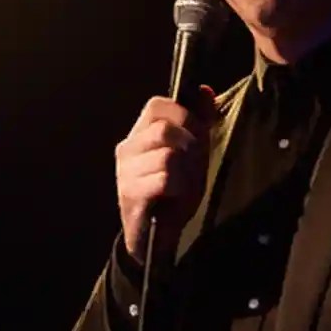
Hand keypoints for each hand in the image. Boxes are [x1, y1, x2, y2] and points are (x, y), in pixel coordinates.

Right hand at [115, 85, 216, 265]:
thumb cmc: (173, 194)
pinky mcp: (131, 194)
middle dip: (191, 147)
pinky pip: (165, 179)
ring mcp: (126, 172)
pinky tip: (177, 199)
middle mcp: (127, 149)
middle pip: (165, 129)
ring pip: (168, 155)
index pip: (157, 105)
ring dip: (188, 172)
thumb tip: (204, 90)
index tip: (198, 137)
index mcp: (139, 135)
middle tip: (195, 167)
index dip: (185, 116)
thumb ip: (198, 122)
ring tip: (186, 187)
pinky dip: (180, 188)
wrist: (155, 240)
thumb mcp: (191, 154)